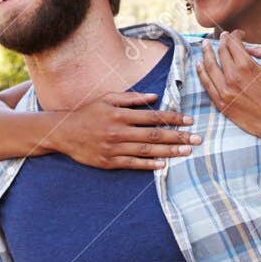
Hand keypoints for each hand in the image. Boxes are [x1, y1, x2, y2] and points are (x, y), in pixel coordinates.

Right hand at [54, 90, 199, 169]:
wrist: (63, 132)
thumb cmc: (88, 113)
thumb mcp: (107, 98)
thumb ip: (132, 98)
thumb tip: (155, 96)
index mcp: (120, 114)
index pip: (153, 116)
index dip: (173, 118)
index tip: (189, 120)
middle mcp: (118, 131)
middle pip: (154, 135)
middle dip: (178, 137)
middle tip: (197, 139)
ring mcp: (114, 148)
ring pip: (147, 151)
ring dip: (169, 152)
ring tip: (187, 152)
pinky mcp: (109, 162)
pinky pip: (133, 164)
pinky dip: (149, 164)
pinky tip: (164, 164)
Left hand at [197, 31, 260, 144]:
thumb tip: (251, 48)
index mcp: (247, 65)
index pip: (234, 43)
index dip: (234, 35)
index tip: (237, 34)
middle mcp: (233, 76)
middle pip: (221, 51)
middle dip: (222, 41)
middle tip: (222, 37)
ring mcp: (224, 90)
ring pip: (209, 65)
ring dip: (206, 51)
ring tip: (205, 44)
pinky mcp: (221, 102)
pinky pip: (206, 83)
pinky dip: (201, 71)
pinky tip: (199, 64)